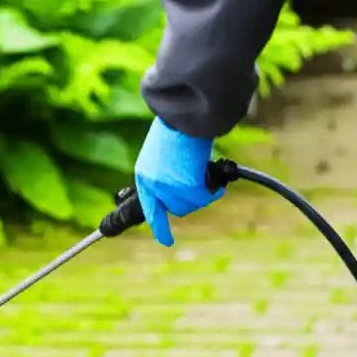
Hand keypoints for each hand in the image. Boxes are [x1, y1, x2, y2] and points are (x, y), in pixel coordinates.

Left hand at [134, 117, 224, 246]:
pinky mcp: (187, 188)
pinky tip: (211, 174)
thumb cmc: (176, 126)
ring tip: (200, 168)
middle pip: (176, 208)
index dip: (158, 226)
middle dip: (190, 197)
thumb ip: (166, 169)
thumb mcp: (163, 151)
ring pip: (191, 204)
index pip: (149, 207)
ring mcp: (169, 189)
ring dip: (201, 191)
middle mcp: (153, 186)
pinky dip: (213, 188)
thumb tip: (181, 180)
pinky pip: (205, 196)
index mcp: (144, 175)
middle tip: (196, 179)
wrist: (182, 116)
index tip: (166, 241)